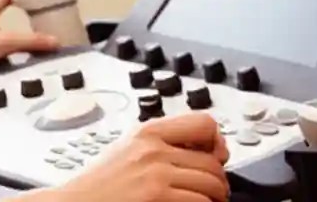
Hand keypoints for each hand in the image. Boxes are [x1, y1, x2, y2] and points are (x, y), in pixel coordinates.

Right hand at [50, 114, 230, 200]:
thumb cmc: (99, 187)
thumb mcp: (128, 151)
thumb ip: (160, 145)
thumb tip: (204, 149)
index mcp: (147, 132)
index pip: (204, 123)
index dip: (217, 143)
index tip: (214, 157)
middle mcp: (154, 149)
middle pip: (214, 161)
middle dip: (218, 181)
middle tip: (212, 193)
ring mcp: (156, 175)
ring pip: (213, 184)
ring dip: (215, 199)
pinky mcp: (158, 198)